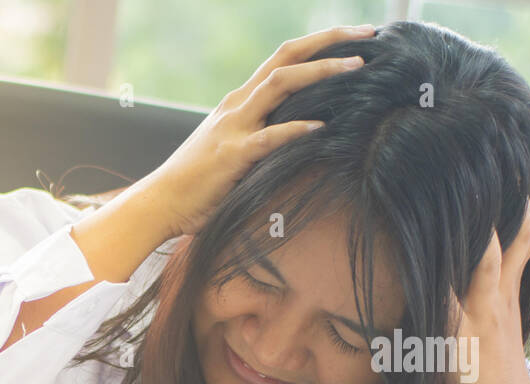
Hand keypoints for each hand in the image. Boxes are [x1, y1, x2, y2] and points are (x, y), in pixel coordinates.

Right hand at [145, 24, 374, 240]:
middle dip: (329, 41)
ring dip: (321, 72)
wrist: (159, 203)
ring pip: (281, 84)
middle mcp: (238, 104)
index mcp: (240, 101)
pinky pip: (269, 138)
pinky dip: (297, 131)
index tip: (354, 38)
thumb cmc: (196, 183)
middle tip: (369, 34)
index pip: (284, 58)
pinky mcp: (231, 156)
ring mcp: (233, 127)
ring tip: (357, 67)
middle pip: (286, 56)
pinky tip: (322, 129)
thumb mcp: (231, 149)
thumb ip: (259, 136)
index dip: (320, 43)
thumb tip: (297, 138)